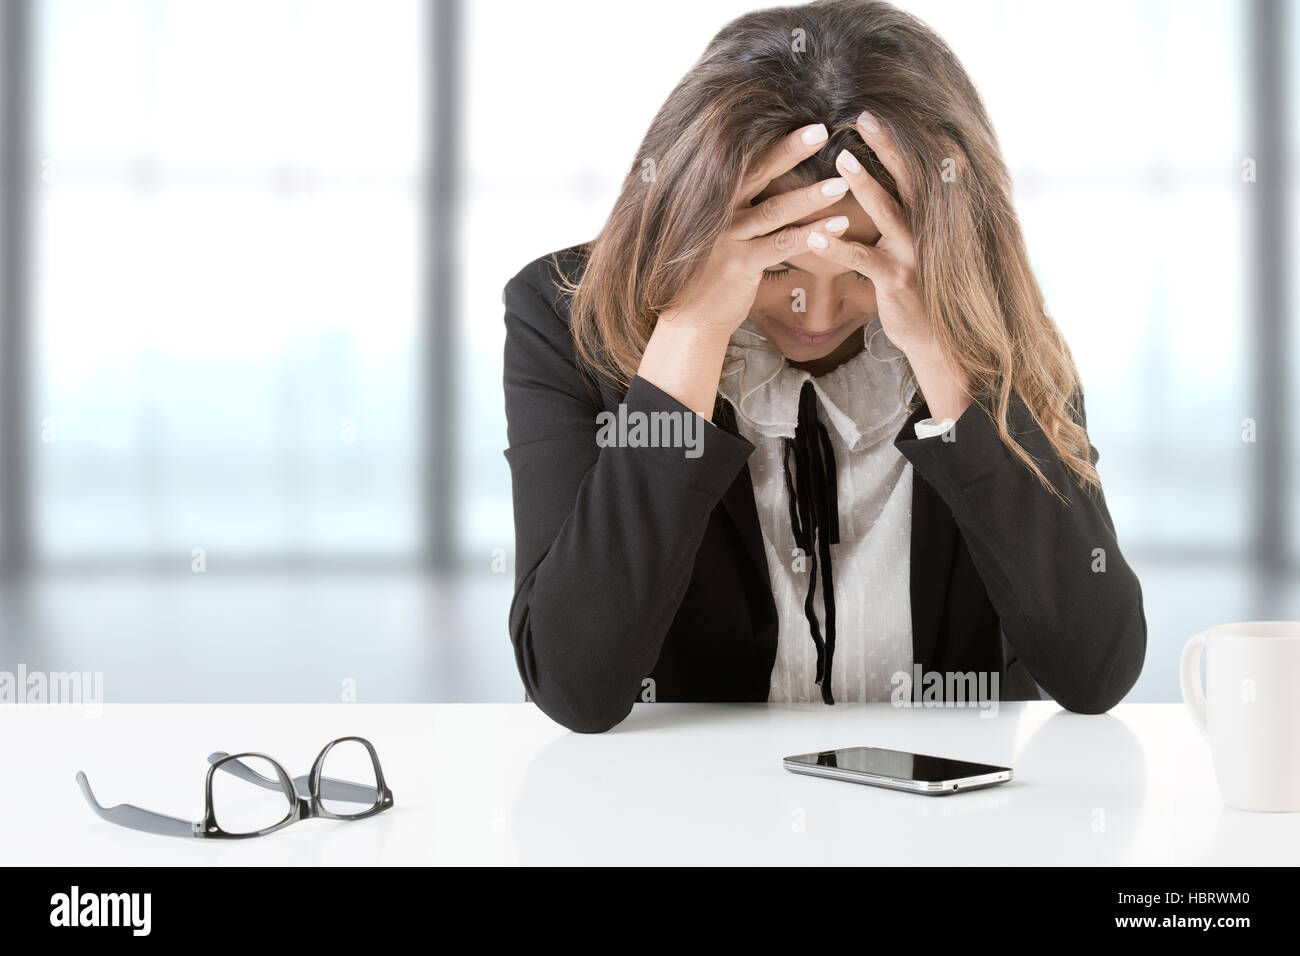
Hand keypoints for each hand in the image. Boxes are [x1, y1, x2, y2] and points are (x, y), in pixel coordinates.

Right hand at [659, 122, 851, 333]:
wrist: (689, 317)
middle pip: (757, 174)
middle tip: (822, 130)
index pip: (745, 161)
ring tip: (842, 184)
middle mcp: (718, 212)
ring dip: (810, 196)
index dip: (775, 142)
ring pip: (774, 211)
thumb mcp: (717, 230)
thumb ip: (739, 203)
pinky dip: (812, 234)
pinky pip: (782, 245)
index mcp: (714, 198)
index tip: (806, 122)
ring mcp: (728, 238)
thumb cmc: (710, 271)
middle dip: (789, 151)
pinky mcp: (740, 265)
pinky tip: (840, 224)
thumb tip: (768, 172)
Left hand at [802, 110, 971, 419]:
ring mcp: (912, 255)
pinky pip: (865, 261)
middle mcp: (925, 231)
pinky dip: (840, 248)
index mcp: (925, 219)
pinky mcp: (896, 282)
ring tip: (841, 160)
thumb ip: (900, 219)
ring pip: (888, 213)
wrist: (934, 340)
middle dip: (886, 147)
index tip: (873, 112)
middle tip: (864, 116)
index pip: (912, 171)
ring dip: (865, 186)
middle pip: (907, 179)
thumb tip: (885, 189)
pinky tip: (816, 237)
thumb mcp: (910, 250)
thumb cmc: (917, 291)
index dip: (894, 142)